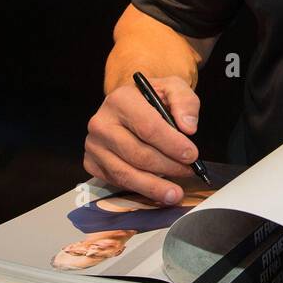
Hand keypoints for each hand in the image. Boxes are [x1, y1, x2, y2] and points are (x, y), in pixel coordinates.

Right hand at [84, 76, 201, 204]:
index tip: (191, 156)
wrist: (130, 106)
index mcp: (120, 100)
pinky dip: (140, 188)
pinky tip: (156, 189)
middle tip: (189, 171)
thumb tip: (188, 127)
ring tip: (175, 193)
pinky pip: (118, 182)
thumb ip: (184, 102)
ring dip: (154, 186)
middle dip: (168, 167)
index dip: (172, 145)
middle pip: (139, 154)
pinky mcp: (91, 163)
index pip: (149, 128)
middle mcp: (101, 123)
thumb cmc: (153, 99)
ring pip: (127, 173)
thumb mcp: (173, 88)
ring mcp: (94, 145)